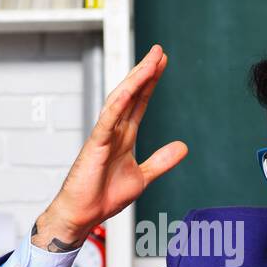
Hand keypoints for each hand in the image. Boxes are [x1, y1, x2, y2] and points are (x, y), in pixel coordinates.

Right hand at [32, 44, 186, 250]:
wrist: (84, 215)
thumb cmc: (104, 196)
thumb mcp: (142, 177)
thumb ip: (161, 161)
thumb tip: (183, 147)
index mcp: (123, 136)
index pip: (140, 102)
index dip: (151, 82)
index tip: (162, 63)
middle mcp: (113, 130)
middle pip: (131, 94)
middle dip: (145, 72)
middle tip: (158, 51)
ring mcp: (103, 136)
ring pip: (119, 100)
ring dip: (135, 80)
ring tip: (150, 62)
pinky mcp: (95, 146)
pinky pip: (107, 121)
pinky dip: (118, 104)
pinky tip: (130, 89)